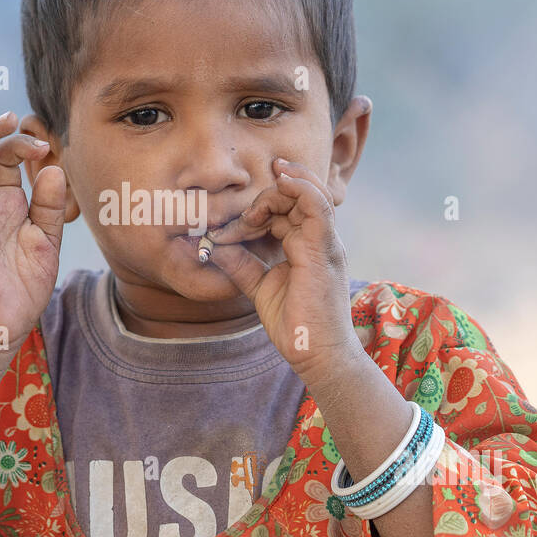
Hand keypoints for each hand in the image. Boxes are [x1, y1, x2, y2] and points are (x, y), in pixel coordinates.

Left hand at [202, 158, 361, 378]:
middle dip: (264, 198)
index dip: (256, 212)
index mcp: (309, 246)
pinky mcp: (323, 249)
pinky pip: (316, 204)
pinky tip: (280, 182)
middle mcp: (320, 239)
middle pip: (297, 197)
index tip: (226, 230)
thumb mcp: (259, 286)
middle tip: (238, 220)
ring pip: (307, 194)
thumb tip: (212, 244)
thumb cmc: (295, 324)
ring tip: (252, 206)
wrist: (315, 354)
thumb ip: (240, 263)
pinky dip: (299, 186)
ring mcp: (325, 242)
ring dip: (277, 190)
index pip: (287, 211)